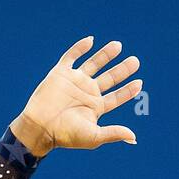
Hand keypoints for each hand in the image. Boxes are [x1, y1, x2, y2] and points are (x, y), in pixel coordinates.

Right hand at [11, 35, 141, 153]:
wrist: (39, 127)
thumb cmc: (65, 135)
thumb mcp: (93, 136)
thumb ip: (113, 133)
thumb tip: (133, 138)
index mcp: (95, 107)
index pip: (116, 97)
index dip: (128, 90)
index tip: (139, 82)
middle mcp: (86, 92)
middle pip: (109, 78)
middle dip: (122, 69)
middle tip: (135, 61)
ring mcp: (74, 82)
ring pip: (93, 64)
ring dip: (106, 55)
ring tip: (118, 46)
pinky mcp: (60, 73)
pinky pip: (71, 57)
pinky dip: (79, 48)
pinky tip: (90, 40)